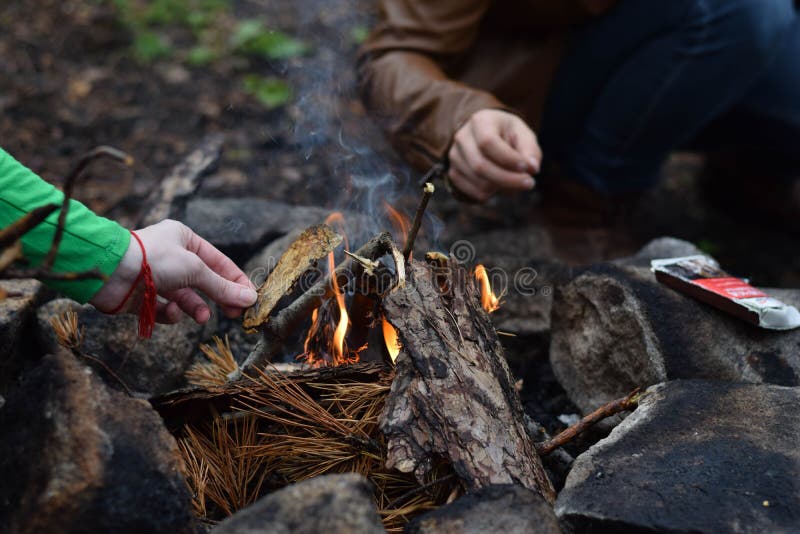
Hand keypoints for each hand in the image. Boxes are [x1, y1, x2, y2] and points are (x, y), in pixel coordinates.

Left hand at [90, 220, 256, 323]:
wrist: (110, 272)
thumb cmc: (154, 259)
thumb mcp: (196, 270)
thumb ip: (222, 287)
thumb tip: (250, 298)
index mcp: (184, 239)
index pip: (219, 262)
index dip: (235, 280)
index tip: (250, 298)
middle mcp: (171, 256)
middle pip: (204, 281)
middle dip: (219, 297)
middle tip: (235, 314)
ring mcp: (156, 277)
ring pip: (185, 297)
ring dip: (195, 308)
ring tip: (201, 317)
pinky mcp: (143, 297)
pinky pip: (164, 308)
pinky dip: (169, 312)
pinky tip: (168, 310)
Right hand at [447, 109, 541, 202]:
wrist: (486, 136)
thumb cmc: (508, 135)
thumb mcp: (523, 135)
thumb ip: (530, 150)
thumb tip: (532, 168)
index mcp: (480, 121)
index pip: (487, 142)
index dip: (508, 159)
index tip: (527, 168)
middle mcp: (462, 137)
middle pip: (480, 166)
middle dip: (508, 179)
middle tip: (529, 183)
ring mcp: (455, 156)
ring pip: (478, 183)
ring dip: (502, 188)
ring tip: (516, 182)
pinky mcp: (454, 173)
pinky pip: (473, 193)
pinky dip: (492, 195)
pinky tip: (501, 186)